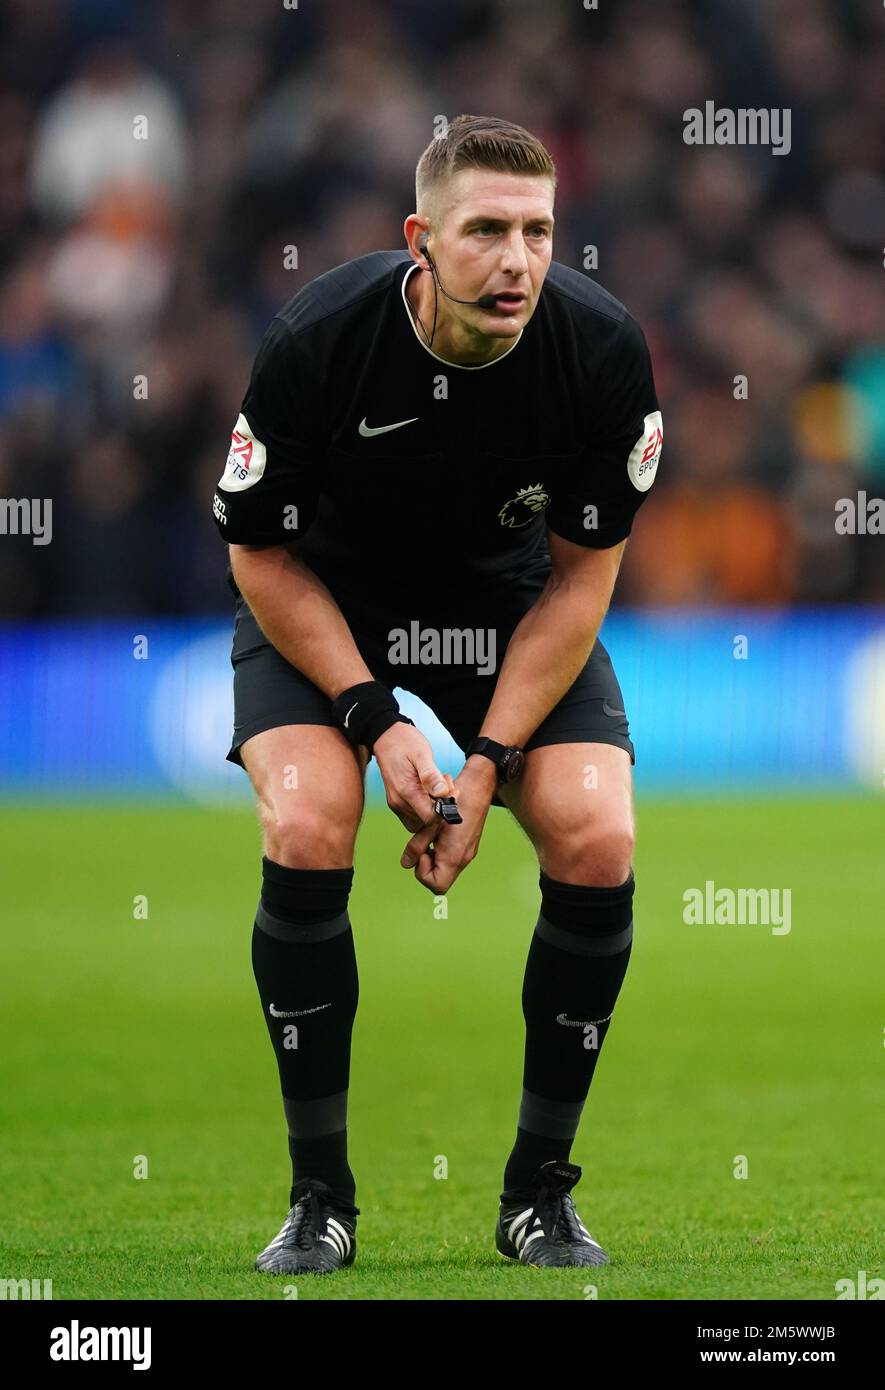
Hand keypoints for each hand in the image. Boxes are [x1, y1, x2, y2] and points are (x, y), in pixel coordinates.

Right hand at [372, 721, 455, 831]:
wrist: (385, 736)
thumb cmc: (405, 742)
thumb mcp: (421, 754)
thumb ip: (431, 775)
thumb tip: (443, 794)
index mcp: (406, 792)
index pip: (430, 818)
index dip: (445, 809)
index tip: (451, 791)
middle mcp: (399, 802)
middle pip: (427, 821)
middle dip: (442, 807)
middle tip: (446, 784)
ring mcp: (396, 804)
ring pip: (421, 820)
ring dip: (434, 807)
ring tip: (438, 784)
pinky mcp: (396, 802)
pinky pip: (414, 814)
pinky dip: (426, 805)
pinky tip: (430, 788)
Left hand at [399, 756, 497, 893]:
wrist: (477, 787)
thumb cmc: (453, 801)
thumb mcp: (430, 823)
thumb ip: (417, 845)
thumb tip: (405, 863)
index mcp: (455, 856)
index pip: (436, 885)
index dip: (422, 873)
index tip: (422, 852)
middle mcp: (463, 859)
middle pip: (439, 880)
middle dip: (425, 866)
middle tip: (423, 844)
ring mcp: (467, 853)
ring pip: (444, 870)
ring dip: (431, 858)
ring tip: (429, 836)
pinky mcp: (467, 846)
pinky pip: (450, 858)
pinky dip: (439, 851)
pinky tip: (437, 833)